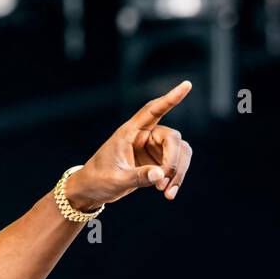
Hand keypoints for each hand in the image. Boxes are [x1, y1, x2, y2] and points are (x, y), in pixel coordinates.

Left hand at [64, 79, 193, 210]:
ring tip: (167, 193)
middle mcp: (144, 136)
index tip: (187, 85)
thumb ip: (138, 177)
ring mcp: (153, 148)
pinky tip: (168, 193)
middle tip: (163, 184)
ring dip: (178, 172)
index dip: (170, 99)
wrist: (92, 190)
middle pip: (172, 139)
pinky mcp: (157, 161)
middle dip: (173, 162)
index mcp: (130, 132)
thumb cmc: (98, 180)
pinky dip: (176, 178)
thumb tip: (161, 175)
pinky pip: (176, 165)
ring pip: (180, 152)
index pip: (152, 110)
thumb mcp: (116, 179)